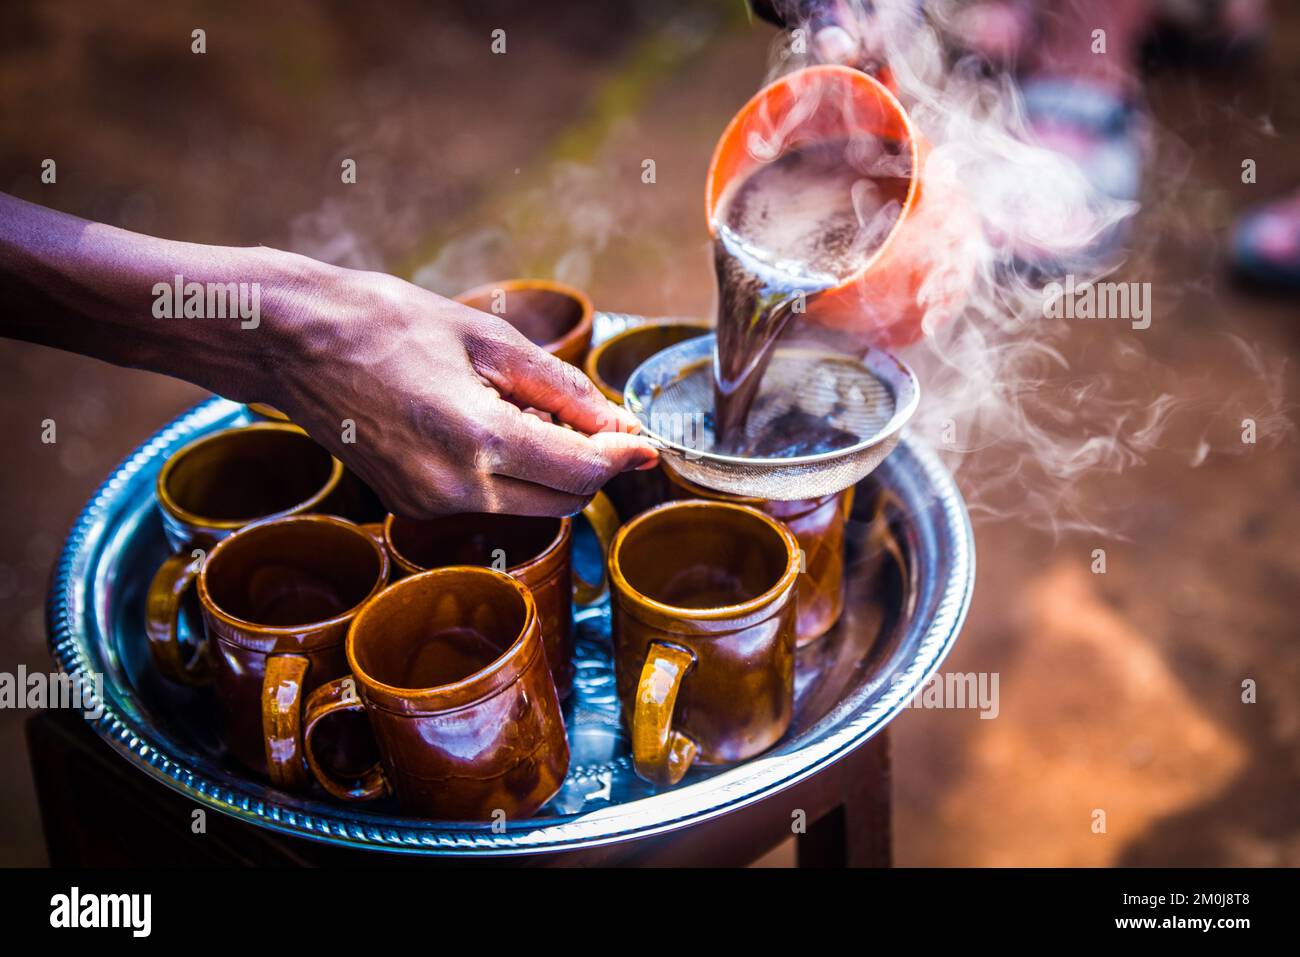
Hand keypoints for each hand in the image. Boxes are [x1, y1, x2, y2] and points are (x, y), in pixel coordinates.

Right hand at [265, 259, 657, 518]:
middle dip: (590, 465)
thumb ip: (563, 389)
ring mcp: (428, 503)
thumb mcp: (488, 339)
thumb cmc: (387, 322)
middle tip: (588, 417)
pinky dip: (509, 473)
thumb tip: (620, 426)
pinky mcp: (410, 504)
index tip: (645, 440)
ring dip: (550, 470)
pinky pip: (487, 500)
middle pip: (562, 501)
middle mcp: (454, 487)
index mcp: (477, 438)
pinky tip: (489, 424)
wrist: (293, 341)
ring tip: (526, 409)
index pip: (580, 472)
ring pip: (528, 506)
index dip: (623, 457)